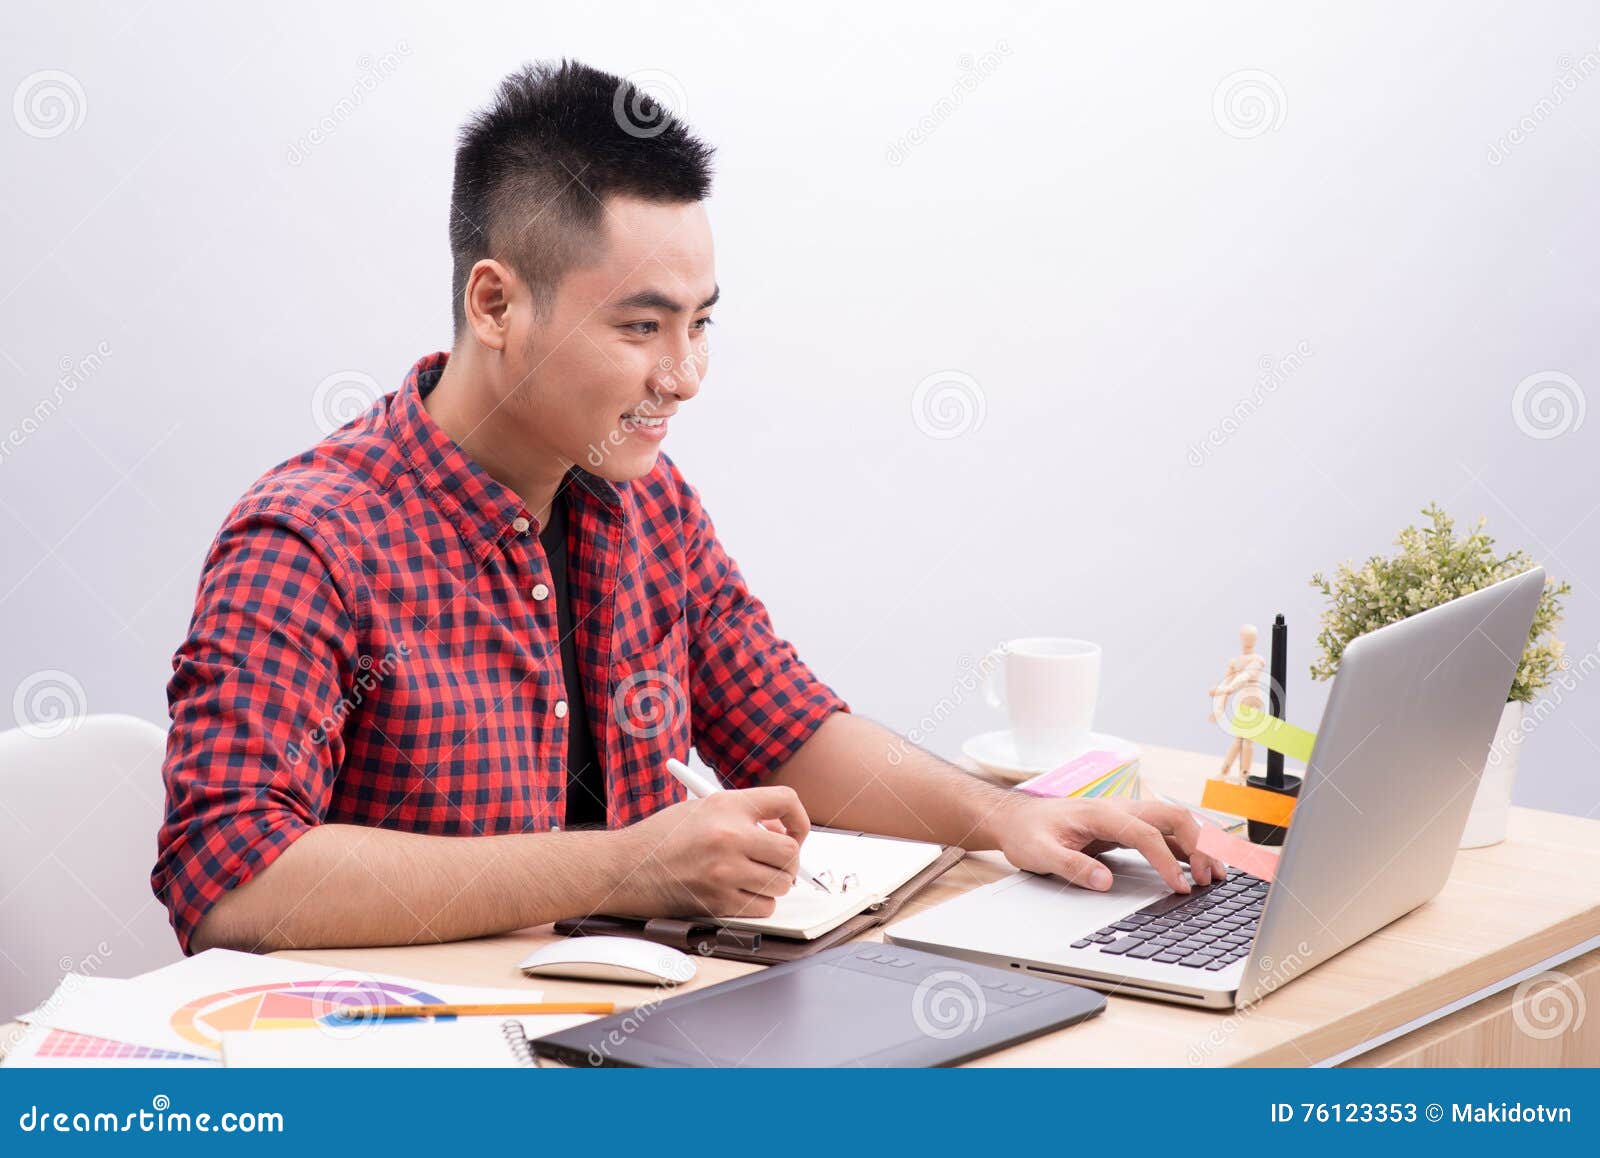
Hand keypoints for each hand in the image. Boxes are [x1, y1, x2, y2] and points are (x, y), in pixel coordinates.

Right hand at [611, 787, 810, 919]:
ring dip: (772, 883)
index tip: (793, 831)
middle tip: (773, 860)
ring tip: (750, 876)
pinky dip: (758, 903)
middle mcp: (729, 836)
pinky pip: (763, 907)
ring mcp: (725, 872)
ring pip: (780, 883)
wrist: (626, 868)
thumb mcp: (703, 808)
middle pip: (790, 851)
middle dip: (788, 859)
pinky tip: (738, 892)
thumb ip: (744, 816)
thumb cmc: (662, 838)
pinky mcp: (719, 902)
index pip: (786, 801)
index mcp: (726, 805)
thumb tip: (782, 834)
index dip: (798, 819)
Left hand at [988, 797, 1229, 894]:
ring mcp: (1125, 816)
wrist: (1017, 818)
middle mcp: (1119, 809)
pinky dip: (1187, 847)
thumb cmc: (1028, 833)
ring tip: (1216, 875)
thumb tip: (1104, 882)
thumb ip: (1071, 865)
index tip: (1179, 886)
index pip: (1145, 834)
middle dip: (1198, 844)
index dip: (1166, 861)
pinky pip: (1164, 832)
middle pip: (1172, 817)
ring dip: (1199, 844)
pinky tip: (1199, 867)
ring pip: (1174, 821)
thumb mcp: (1039, 853)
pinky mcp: (1126, 827)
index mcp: (1100, 813)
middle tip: (1209, 878)